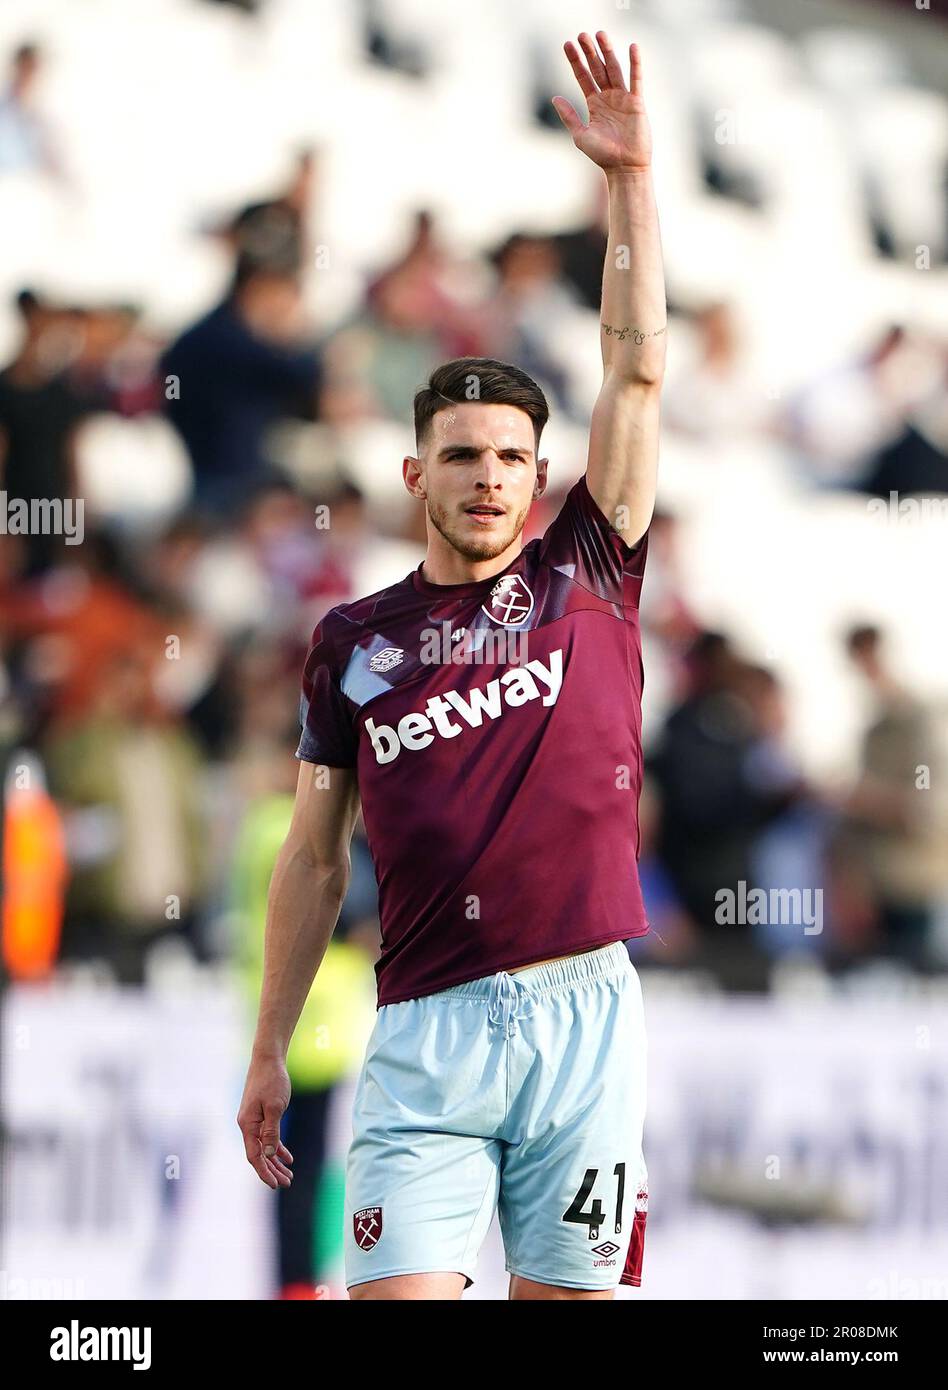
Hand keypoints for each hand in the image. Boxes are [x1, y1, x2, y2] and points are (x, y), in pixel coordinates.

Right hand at [237, 1054, 294, 1188]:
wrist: (268, 1059)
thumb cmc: (272, 1081)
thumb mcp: (275, 1107)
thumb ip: (271, 1132)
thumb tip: (269, 1155)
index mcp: (248, 1125)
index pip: (254, 1156)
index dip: (264, 1172)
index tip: (275, 1185)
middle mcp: (248, 1125)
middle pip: (259, 1155)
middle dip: (272, 1171)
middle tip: (287, 1183)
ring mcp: (254, 1120)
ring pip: (264, 1148)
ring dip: (276, 1162)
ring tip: (289, 1175)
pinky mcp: (261, 1115)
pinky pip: (268, 1137)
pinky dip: (278, 1148)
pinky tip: (288, 1157)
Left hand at [552, 31, 651, 172]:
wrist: (623, 167)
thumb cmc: (602, 155)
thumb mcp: (580, 135)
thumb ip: (569, 116)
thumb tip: (554, 97)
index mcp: (594, 104)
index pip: (583, 77)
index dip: (575, 61)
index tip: (568, 45)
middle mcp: (608, 97)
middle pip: (598, 69)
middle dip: (590, 52)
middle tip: (582, 35)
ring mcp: (623, 98)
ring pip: (614, 69)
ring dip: (608, 51)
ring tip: (600, 34)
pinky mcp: (636, 103)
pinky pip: (636, 80)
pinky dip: (635, 64)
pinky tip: (633, 47)